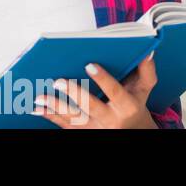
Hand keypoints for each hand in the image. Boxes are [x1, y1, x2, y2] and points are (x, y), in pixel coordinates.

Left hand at [32, 54, 159, 128]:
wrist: (135, 132)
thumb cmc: (135, 104)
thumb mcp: (145, 89)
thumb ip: (146, 71)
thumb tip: (147, 51)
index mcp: (127, 106)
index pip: (115, 92)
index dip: (103, 80)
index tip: (90, 65)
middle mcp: (111, 119)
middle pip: (91, 107)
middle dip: (74, 94)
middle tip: (58, 80)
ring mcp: (96, 128)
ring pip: (75, 119)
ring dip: (56, 107)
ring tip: (40, 96)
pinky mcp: (84, 133)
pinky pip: (65, 126)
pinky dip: (50, 116)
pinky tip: (37, 108)